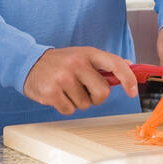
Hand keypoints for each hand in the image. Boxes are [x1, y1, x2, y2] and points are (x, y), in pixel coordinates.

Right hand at [23, 47, 138, 114]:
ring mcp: (63, 77)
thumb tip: (129, 65)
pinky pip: (70, 110)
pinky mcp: (51, 92)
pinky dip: (66, 107)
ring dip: (78, 102)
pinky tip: (58, 95)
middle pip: (102, 92)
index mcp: (88, 53)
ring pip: (85, 104)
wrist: (29, 63)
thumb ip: (104, 62)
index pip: (115, 64)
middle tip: (83, 90)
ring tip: (66, 90)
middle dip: (96, 97)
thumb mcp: (82, 55)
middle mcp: (76, 63)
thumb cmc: (61, 62)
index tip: (132, 92)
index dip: (128, 79)